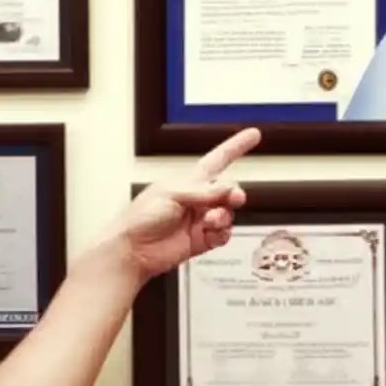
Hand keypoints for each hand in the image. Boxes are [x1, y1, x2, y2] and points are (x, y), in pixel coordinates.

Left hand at [113, 127, 261, 280]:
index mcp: (187, 182)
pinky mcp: (202, 240)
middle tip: (232, 198)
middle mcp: (197, 199)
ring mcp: (200, 220)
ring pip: (228, 213)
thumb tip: (227, 188)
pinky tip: (210, 231)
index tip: (253, 135)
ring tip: (209, 220)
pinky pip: (223, 234)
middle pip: (229, 190)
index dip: (235, 147)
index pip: (217, 160)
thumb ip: (201, 191)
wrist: (133, 250)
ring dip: (223, 215)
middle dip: (233, 193)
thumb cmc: (140, 218)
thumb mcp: (170, 194)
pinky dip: (221, 232)